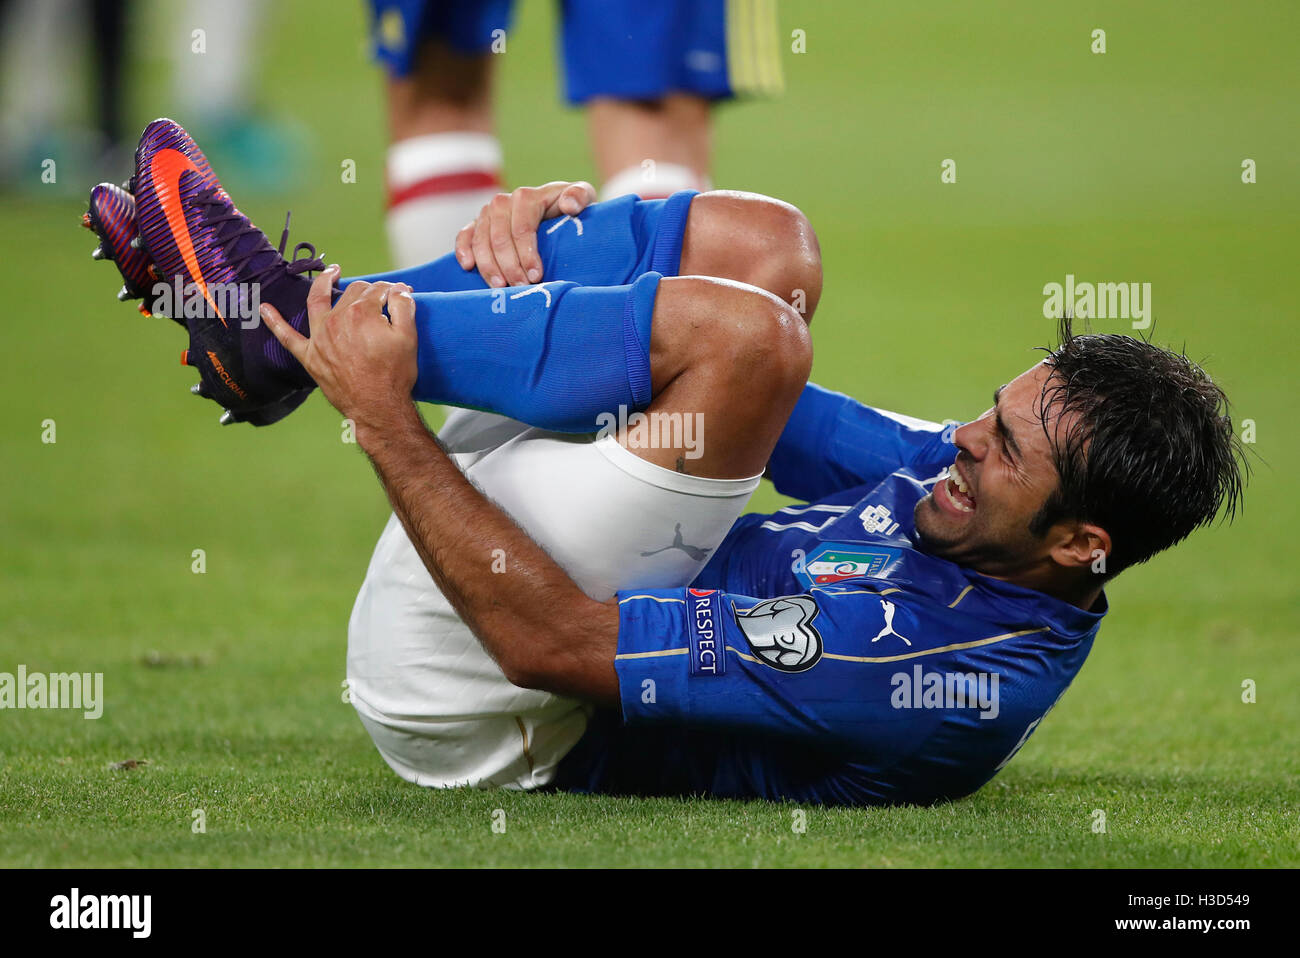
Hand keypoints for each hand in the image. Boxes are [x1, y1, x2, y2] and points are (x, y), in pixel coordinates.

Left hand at [261, 267, 417, 438]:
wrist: (377, 408)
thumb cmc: (394, 375)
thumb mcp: (409, 338)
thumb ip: (404, 306)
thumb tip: (398, 290)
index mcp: (361, 313)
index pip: (377, 290)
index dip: (392, 291)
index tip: (401, 295)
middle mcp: (336, 319)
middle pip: (353, 292)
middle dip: (370, 291)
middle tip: (384, 298)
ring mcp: (320, 337)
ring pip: (317, 300)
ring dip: (322, 283)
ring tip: (331, 273)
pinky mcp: (310, 357)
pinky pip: (287, 337)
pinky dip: (274, 322)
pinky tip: (264, 308)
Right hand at [455, 180, 595, 287]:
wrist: (555, 210)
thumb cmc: (571, 209)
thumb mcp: (583, 197)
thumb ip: (580, 195)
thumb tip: (568, 205)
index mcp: (526, 197)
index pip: (522, 228)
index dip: (527, 254)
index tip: (536, 276)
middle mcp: (503, 202)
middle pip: (500, 238)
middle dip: (509, 266)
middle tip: (520, 287)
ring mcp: (488, 213)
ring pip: (481, 240)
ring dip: (488, 266)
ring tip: (500, 286)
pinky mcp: (478, 224)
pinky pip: (465, 235)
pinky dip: (463, 250)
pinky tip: (468, 266)